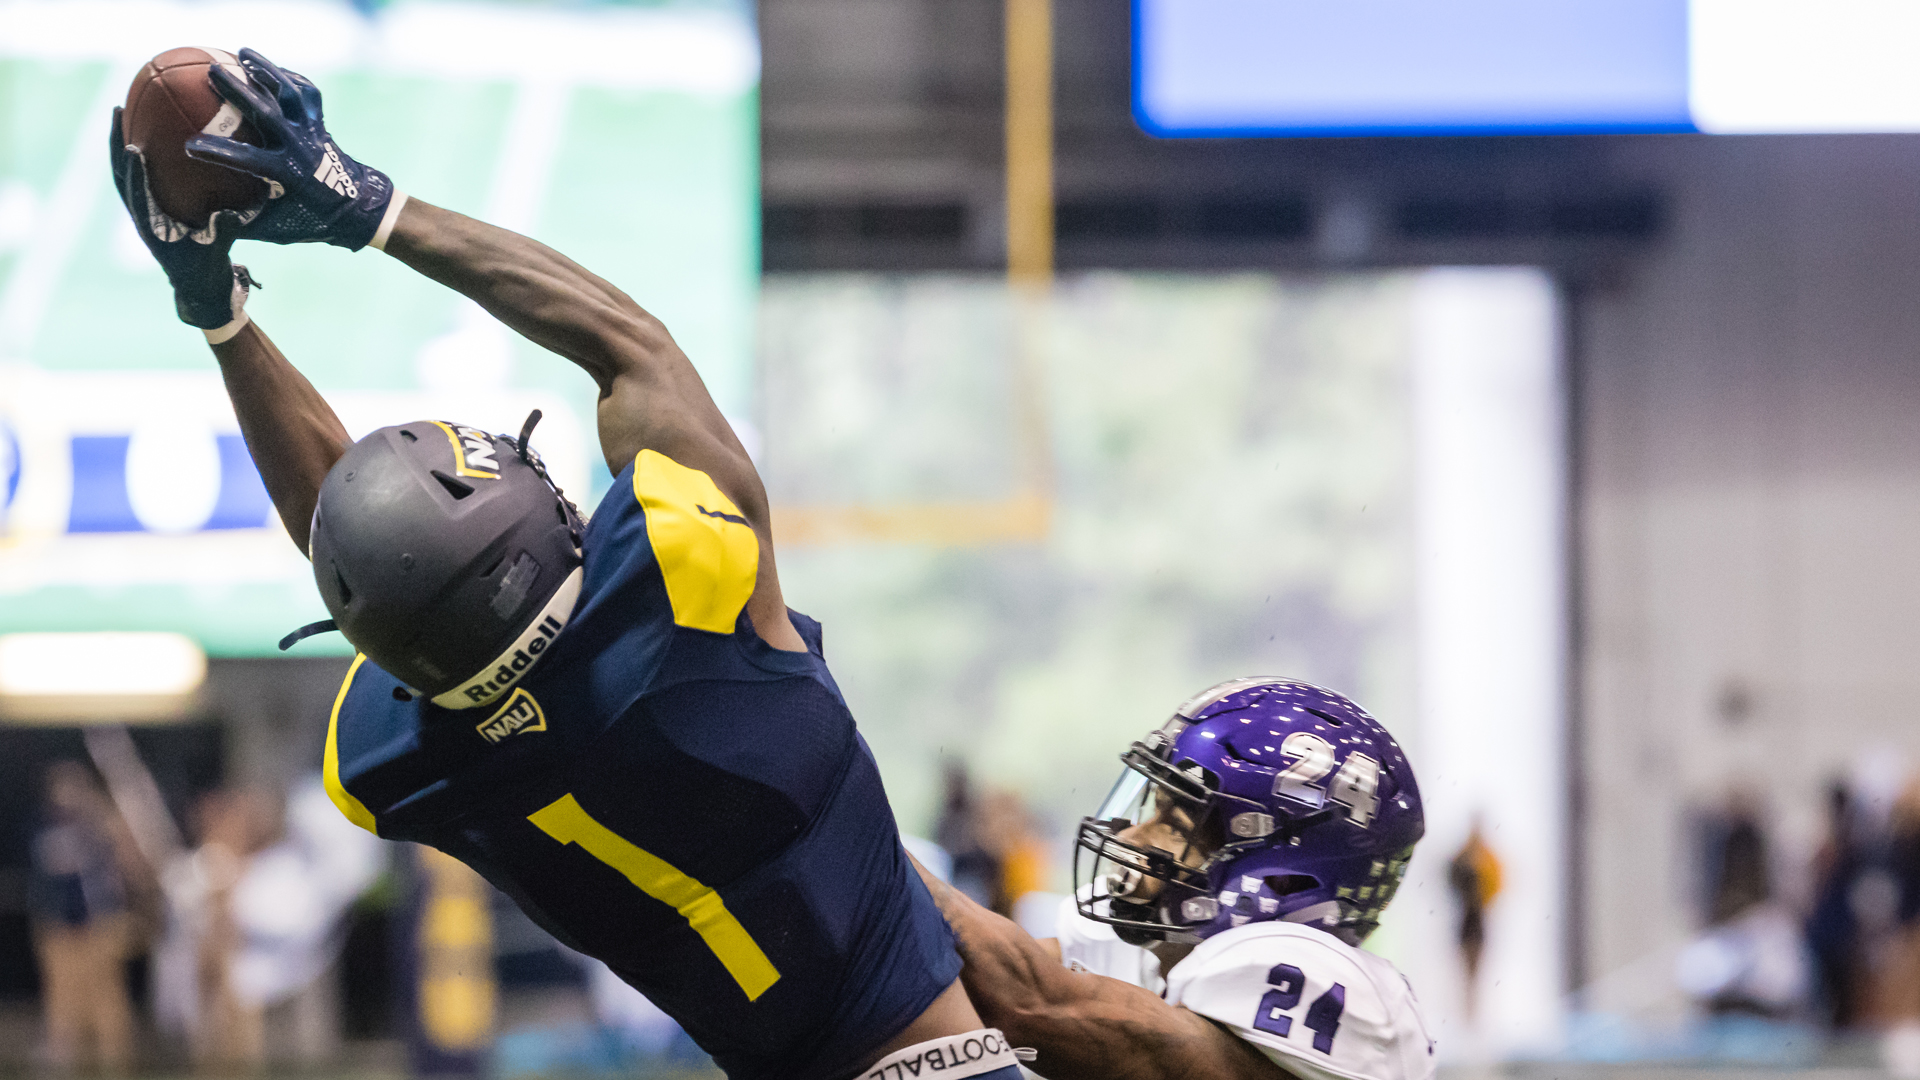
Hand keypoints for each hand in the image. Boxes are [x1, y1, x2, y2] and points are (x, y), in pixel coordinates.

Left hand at [109, 106, 258, 329]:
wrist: (199, 287)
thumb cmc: (207, 272)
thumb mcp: (218, 255)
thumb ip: (223, 235)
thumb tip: (231, 214)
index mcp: (151, 227)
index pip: (136, 194)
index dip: (134, 172)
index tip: (134, 148)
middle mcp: (141, 213)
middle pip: (121, 171)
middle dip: (116, 141)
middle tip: (118, 110)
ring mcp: (144, 207)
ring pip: (127, 168)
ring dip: (123, 139)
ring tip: (124, 109)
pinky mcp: (152, 204)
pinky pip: (145, 171)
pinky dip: (145, 149)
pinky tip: (154, 129)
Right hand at [184, 48, 396, 250]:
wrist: (360, 209)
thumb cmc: (315, 222)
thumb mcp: (279, 229)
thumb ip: (245, 224)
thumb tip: (207, 220)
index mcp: (288, 173)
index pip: (247, 159)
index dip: (218, 151)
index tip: (189, 145)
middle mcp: (301, 147)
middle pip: (267, 112)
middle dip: (239, 90)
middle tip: (213, 70)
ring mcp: (313, 131)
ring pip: (291, 93)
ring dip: (267, 70)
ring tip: (243, 52)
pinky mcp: (321, 124)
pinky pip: (308, 94)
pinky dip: (291, 78)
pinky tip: (273, 68)